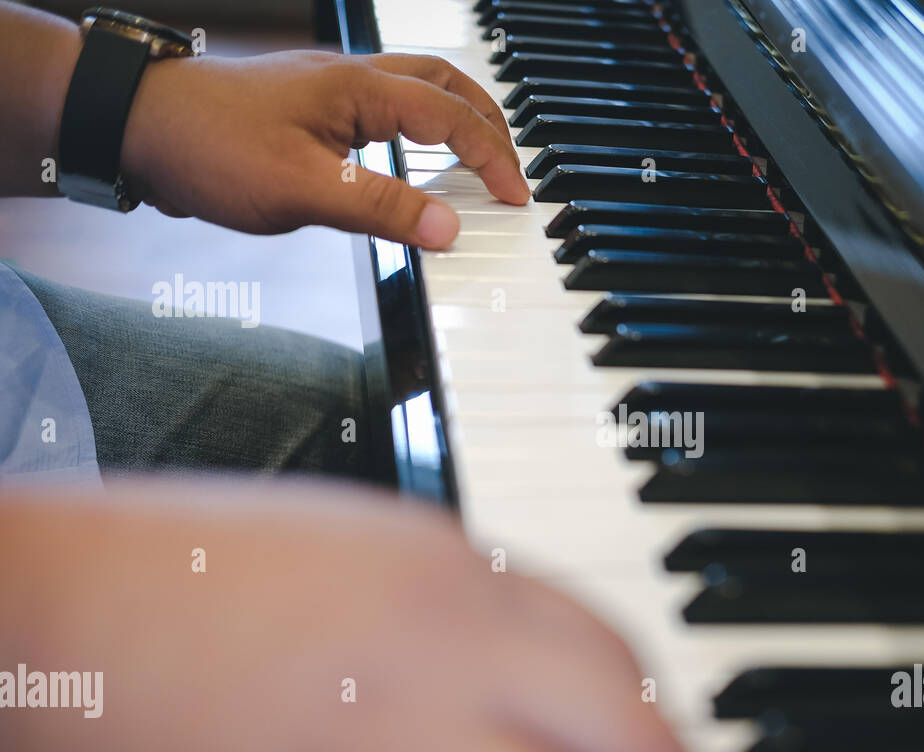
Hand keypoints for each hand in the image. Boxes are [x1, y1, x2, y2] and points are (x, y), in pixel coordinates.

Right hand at [2, 480, 721, 751]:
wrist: (54, 611)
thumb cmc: (192, 578)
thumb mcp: (360, 553)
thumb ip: (460, 608)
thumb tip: (539, 672)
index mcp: (458, 578)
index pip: (618, 656)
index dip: (668, 726)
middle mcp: (444, 655)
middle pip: (628, 738)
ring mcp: (390, 747)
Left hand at [119, 51, 530, 248]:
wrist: (135, 124)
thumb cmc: (208, 146)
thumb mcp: (302, 188)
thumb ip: (381, 209)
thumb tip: (450, 228)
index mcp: (358, 89)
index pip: (450, 116)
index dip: (491, 156)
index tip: (515, 197)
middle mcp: (349, 78)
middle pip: (444, 82)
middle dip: (488, 121)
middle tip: (511, 166)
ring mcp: (328, 88)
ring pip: (414, 87)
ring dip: (455, 118)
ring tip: (476, 158)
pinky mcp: (308, 107)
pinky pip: (382, 107)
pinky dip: (416, 128)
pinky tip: (408, 160)